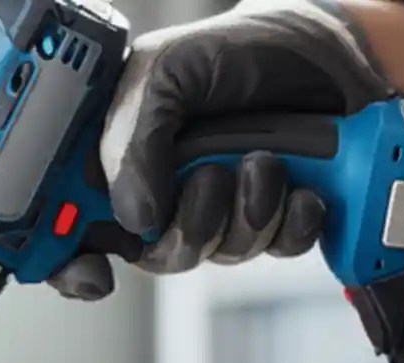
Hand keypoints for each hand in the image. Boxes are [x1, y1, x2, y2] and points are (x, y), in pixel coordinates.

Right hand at [49, 0, 403, 300]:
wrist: (331, 53)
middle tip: (211, 177)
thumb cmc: (240, 50)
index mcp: (118, 157)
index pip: (73, 227)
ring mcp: (219, 209)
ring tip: (265, 159)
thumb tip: (136, 219)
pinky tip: (302, 186)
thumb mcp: (167, 71)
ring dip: (248, 210)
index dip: (73, 260)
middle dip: (190, 224)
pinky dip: (292, 221)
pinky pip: (275, 250)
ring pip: (217, 253)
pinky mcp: (273, 220)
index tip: (94, 271)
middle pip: (154, 255)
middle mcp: (162, 189)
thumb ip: (133, 140)